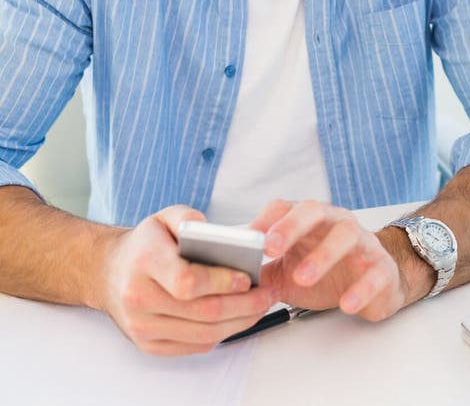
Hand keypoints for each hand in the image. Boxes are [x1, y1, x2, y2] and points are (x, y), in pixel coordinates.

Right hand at [101, 205, 276, 355]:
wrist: (109, 273)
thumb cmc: (145, 244)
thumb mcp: (163, 217)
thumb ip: (188, 217)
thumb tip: (213, 231)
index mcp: (144, 262)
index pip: (187, 281)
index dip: (222, 282)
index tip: (248, 277)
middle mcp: (139, 298)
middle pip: (201, 312)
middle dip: (242, 305)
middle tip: (267, 294)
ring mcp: (142, 327)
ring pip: (202, 334)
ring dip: (239, 323)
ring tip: (260, 307)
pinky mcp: (149, 345)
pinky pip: (194, 345)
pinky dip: (221, 334)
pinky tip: (238, 320)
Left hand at [251, 200, 407, 321]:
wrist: (375, 283)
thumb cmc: (326, 271)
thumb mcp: (288, 272)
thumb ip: (261, 272)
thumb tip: (226, 278)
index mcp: (310, 220)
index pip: (285, 207)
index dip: (267, 220)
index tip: (247, 238)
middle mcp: (335, 222)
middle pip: (315, 210)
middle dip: (291, 225)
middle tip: (270, 247)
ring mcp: (362, 242)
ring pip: (345, 236)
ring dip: (323, 255)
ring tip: (303, 277)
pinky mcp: (382, 267)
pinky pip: (374, 273)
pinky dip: (360, 288)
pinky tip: (346, 304)